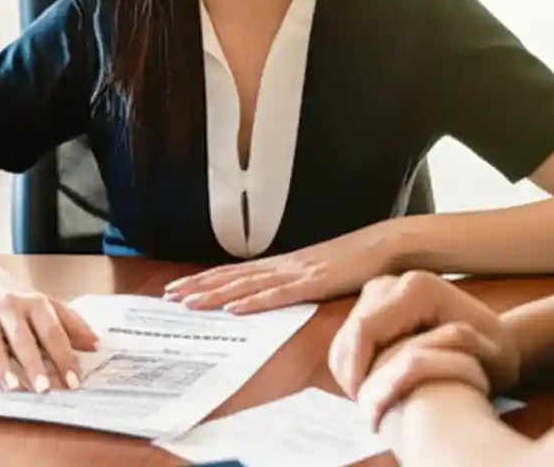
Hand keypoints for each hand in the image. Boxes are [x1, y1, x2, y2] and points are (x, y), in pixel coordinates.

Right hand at [0, 272, 97, 392]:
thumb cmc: (17, 301)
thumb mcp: (47, 306)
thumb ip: (70, 324)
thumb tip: (94, 345)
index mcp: (33, 302)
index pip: (52, 330)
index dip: (63, 355)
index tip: (73, 380)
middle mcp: (7, 306)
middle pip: (21, 335)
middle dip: (33, 362)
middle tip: (44, 388)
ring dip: (0, 363)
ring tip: (11, 386)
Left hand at [163, 225, 396, 313]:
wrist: (386, 245)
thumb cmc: (358, 263)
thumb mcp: (322, 275)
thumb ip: (300, 285)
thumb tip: (282, 299)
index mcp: (284, 265)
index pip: (236, 273)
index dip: (206, 281)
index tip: (179, 289)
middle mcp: (284, 265)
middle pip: (232, 276)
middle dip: (197, 286)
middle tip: (166, 296)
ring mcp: (296, 272)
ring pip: (246, 284)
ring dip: (213, 294)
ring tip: (186, 302)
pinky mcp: (313, 282)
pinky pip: (277, 294)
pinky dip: (253, 301)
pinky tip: (233, 309)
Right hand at [328, 271, 519, 401]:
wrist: (494, 342)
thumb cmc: (494, 355)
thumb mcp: (484, 357)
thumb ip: (449, 355)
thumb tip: (411, 362)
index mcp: (416, 290)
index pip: (364, 330)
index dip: (357, 370)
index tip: (364, 402)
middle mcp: (393, 282)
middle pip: (350, 332)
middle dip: (351, 373)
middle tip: (365, 406)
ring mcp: (380, 289)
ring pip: (345, 336)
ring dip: (349, 371)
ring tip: (368, 399)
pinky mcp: (372, 303)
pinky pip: (347, 338)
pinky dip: (351, 366)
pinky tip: (369, 385)